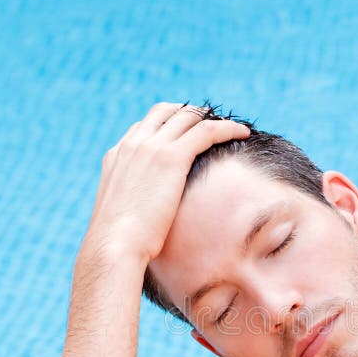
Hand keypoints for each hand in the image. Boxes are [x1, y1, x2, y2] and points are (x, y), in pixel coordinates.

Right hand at [85, 103, 249, 263]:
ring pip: (188, 116)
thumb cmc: (119, 243)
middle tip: (214, 123)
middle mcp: (133, 144)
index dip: (169, 125)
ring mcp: (151, 147)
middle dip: (191, 113)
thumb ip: (134, 205)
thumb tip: (145, 222)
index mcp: (117, 156)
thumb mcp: (122, 216)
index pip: (144, 127)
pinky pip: (207, 130)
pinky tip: (243, 133)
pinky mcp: (172, 157)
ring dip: (213, 118)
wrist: (114, 245)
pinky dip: (227, 128)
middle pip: (166, 112)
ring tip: (233, 128)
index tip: (188, 133)